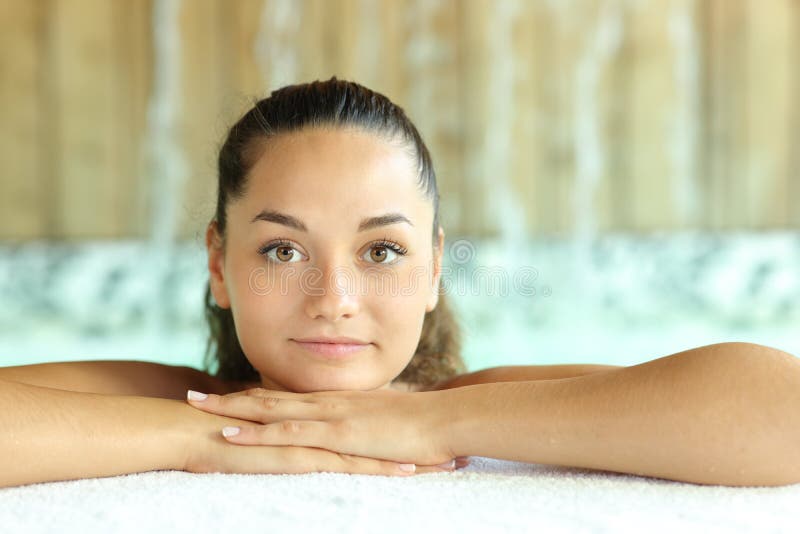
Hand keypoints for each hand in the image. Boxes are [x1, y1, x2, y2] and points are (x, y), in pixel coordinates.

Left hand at [185, 387, 469, 469]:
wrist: (447, 419)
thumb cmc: (425, 423)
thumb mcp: (389, 422)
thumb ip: (370, 424)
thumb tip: (363, 429)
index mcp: (338, 402)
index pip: (288, 397)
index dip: (255, 395)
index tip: (227, 395)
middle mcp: (328, 403)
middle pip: (269, 398)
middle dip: (230, 397)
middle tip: (192, 395)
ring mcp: (331, 416)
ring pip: (271, 410)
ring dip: (232, 409)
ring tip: (198, 407)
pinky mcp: (339, 433)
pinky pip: (290, 432)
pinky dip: (258, 431)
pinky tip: (233, 433)